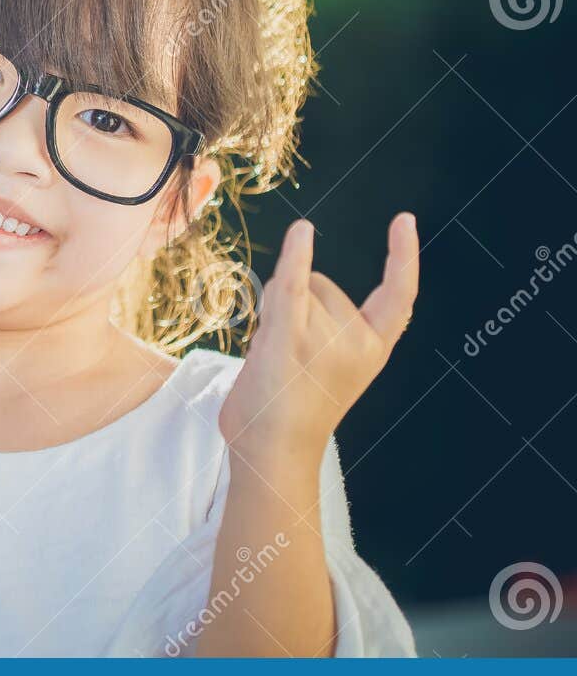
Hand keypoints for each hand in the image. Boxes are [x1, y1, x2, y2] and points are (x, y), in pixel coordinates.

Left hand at [220, 213, 419, 458]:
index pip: (398, 295)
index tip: (404, 220)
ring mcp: (325, 338)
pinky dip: (297, 254)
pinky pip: (294, 284)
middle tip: (285, 355)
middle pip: (321, 284)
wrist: (273, 454)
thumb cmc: (290, 414)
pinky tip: (303, 232)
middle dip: (295, 303)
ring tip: (270, 358)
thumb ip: (322, 327)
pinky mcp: (290, 337)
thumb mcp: (323, 367)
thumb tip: (294, 280)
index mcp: (374, 350)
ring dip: (272, 309)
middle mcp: (357, 340)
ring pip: (290, 285)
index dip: (403, 257)